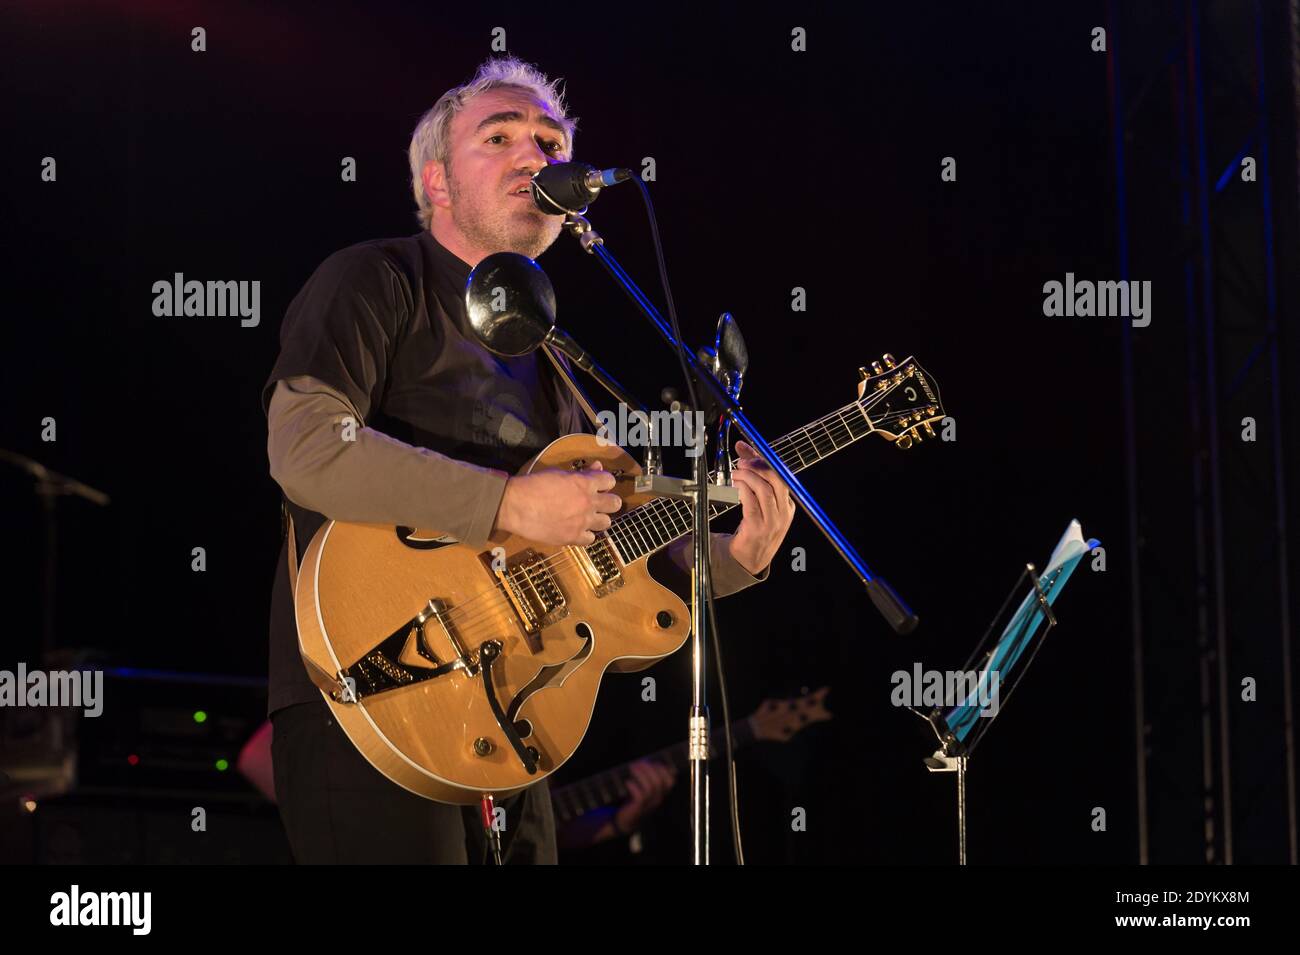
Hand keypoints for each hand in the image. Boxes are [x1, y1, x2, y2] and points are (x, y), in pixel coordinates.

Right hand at [495, 461, 621, 545]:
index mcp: (585, 483)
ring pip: (606, 523)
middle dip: (609, 501)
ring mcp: (582, 522)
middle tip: (599, 503)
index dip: (605, 482)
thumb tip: (596, 467)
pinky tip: (577, 530)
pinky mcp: (573, 537)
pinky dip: (586, 535)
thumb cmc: (534, 485)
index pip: (609, 481)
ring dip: (599, 519)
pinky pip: (590, 539)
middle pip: (615, 503)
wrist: (516, 506)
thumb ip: (582, 472)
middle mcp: (588, 503)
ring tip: (588, 518)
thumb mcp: (559, 473)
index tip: (599, 485)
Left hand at [615, 759, 676, 833]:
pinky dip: (634, 786)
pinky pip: (640, 796)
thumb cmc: (635, 800)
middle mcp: (658, 799)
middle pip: (659, 782)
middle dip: (649, 769)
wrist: (627, 822)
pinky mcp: (638, 808)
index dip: (662, 769)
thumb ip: (648, 777)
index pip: (670, 781)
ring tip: (632, 768)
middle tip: (638, 762)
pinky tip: (628, 782)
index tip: (652, 762)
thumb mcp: (645, 789)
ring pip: (650, 788)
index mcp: (661, 793)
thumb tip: (645, 761)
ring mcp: (649, 804)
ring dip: (641, 775)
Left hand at [728, 440, 795, 575]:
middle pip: (776, 479)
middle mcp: (784, 512)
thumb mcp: (759, 503)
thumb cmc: (754, 528)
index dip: (762, 459)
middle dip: (757, 466)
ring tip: (735, 474)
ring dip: (747, 477)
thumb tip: (743, 449)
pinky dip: (742, 489)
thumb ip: (752, 477)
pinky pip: (752, 502)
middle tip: (741, 462)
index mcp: (788, 505)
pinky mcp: (758, 528)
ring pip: (765, 489)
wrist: (750, 560)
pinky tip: (734, 486)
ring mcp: (773, 521)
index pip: (780, 475)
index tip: (745, 449)